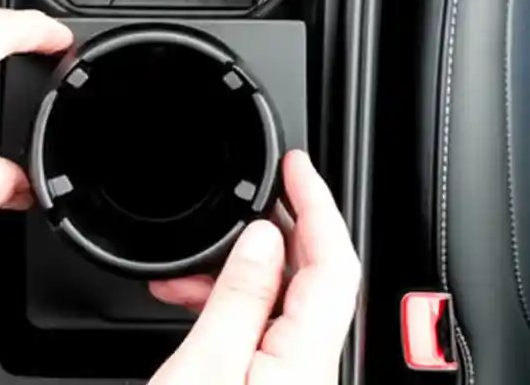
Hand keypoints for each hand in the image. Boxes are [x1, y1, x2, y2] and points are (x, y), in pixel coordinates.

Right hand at [148, 151, 360, 384]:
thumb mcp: (203, 367)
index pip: (334, 261)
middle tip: (255, 190)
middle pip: (315, 276)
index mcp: (304, 359)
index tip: (296, 165)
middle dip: (281, 223)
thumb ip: (237, 300)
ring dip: (244, 266)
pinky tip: (196, 296)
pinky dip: (232, 301)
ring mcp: (291, 379)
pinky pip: (264, 327)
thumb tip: (262, 237)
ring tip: (199, 257)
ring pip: (285, 300)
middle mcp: (309, 370)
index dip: (317, 202)